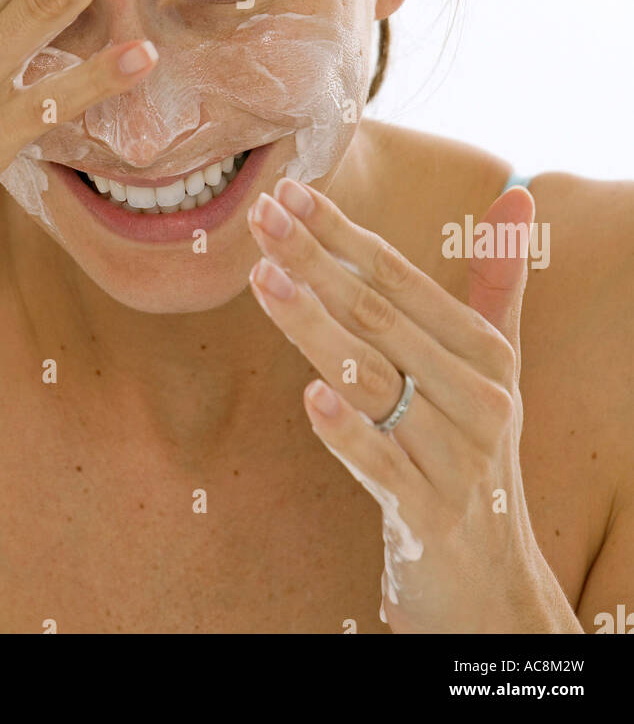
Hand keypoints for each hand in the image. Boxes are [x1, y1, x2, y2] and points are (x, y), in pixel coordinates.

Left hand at [246, 177, 581, 632]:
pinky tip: (312, 395)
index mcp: (485, 355)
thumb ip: (496, 284)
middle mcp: (476, 399)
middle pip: (378, 317)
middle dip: (314, 261)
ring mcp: (453, 458)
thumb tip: (513, 195)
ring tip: (263, 279)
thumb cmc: (475, 450)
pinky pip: (382, 464)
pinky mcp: (427, 514)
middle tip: (261, 216)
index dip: (343, 233)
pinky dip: (347, 431)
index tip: (289, 193)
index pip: (401, 279)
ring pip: (371, 379)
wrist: (492, 581)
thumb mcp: (494, 369)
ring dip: (313, 326)